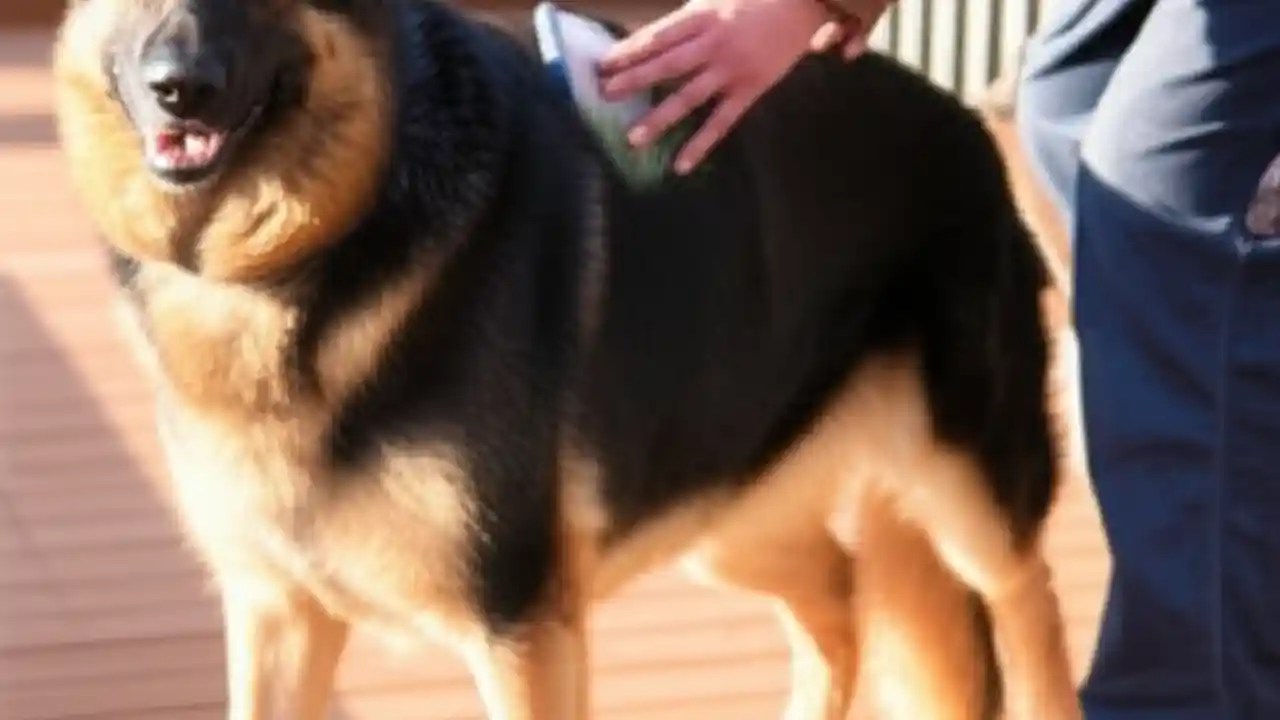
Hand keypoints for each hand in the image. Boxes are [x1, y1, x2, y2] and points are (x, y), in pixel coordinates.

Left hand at [597, 0, 832, 174]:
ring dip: (660, 118)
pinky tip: (680, 164)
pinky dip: (701, 144)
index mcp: (704, 15)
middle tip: (606, 94)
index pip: (659, 36)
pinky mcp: (750, 90)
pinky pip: (721, 122)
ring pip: (689, 97)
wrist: (805, 2)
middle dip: (634, 80)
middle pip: (667, 65)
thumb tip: (656, 39)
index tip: (605, 63)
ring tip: (634, 138)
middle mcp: (714, 43)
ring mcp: (732, 70)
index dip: (631, 50)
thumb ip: (690, 18)